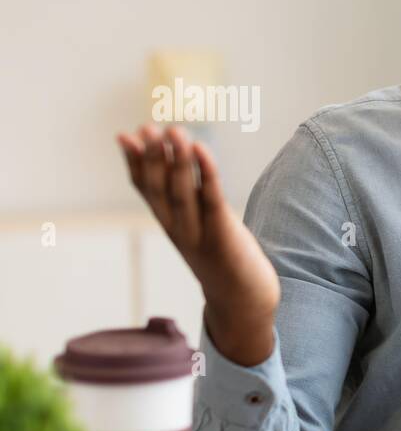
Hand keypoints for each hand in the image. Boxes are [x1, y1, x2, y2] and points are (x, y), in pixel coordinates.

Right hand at [117, 125, 279, 365]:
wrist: (246, 303)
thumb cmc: (228, 262)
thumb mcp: (203, 230)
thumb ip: (194, 207)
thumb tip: (187, 180)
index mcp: (172, 227)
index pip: (147, 191)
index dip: (135, 163)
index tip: (125, 136)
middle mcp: (179, 230)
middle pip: (160, 188)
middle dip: (153, 156)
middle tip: (147, 127)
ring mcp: (198, 235)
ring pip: (181, 192)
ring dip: (176, 159)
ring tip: (173, 130)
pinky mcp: (222, 236)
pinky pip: (211, 199)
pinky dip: (205, 173)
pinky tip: (202, 149)